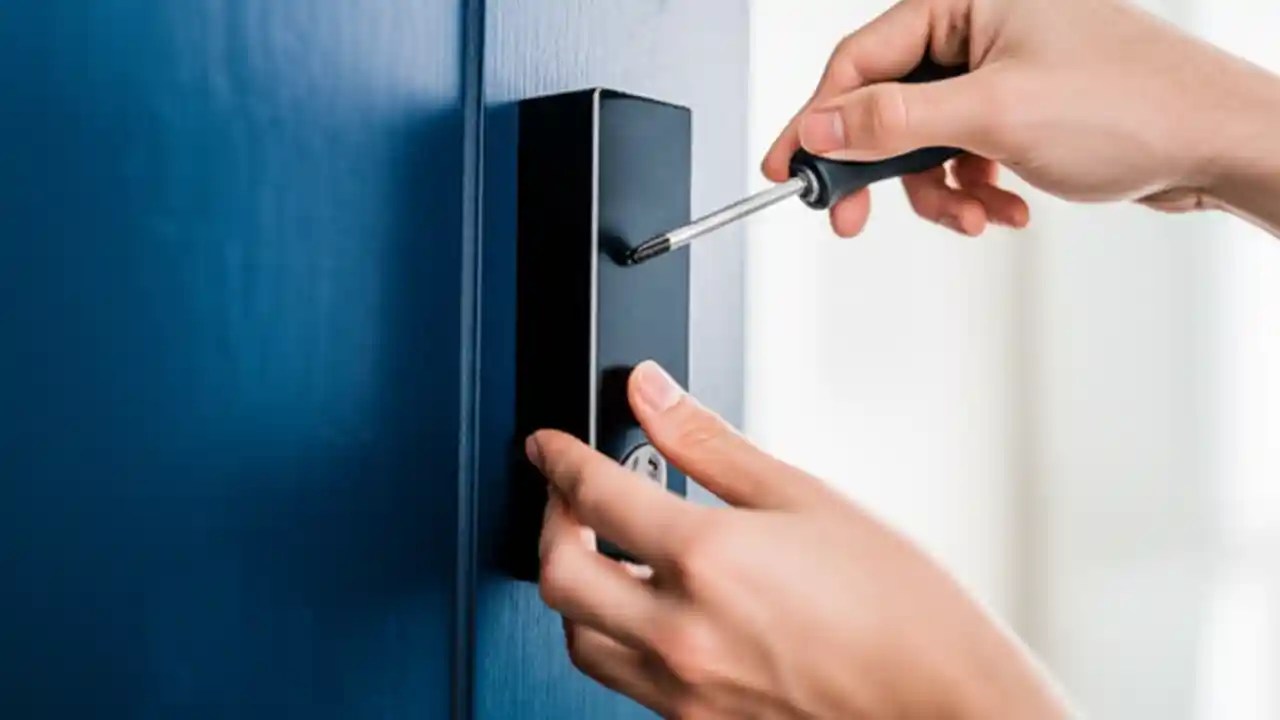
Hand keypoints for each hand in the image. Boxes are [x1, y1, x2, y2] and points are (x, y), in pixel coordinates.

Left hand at [526, 361, 1069, 718]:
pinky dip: (613, 637)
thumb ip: (707, 443)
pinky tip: (648, 610)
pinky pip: (622, 680)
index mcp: (707, 558)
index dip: (556, 459)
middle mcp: (680, 631)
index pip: (590, 493)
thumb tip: (649, 390)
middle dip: (548, 522)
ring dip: (572, 588)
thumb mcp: (802, 496)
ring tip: (602, 552)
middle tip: (567, 495)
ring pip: (577, 639)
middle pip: (556, 573)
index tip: (548, 447)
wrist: (943, 703)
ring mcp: (683, 688)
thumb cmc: (898, 605)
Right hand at [763, 0, 1279, 236]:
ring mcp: (999, 71)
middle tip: (852, 215)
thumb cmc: (1132, 106)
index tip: (789, 169)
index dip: (817, 119)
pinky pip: (963, 155)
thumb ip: (893, 121)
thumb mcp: (993, 114)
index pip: (860, 60)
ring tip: (977, 216)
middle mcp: (979, 29)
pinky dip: (976, 191)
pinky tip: (1007, 207)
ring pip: (925, 141)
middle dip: (881, 170)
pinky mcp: (1018, 109)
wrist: (1215, 142)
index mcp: (966, 2)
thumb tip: (820, 126)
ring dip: (941, 192)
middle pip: (887, 104)